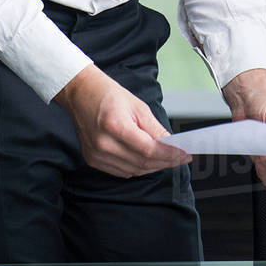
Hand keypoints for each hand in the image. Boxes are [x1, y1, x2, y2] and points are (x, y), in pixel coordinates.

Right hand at [54, 64, 192, 177]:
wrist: (81, 94)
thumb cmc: (109, 95)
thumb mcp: (138, 107)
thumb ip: (155, 129)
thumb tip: (172, 145)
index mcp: (115, 126)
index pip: (149, 149)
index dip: (170, 155)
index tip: (185, 154)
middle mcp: (103, 144)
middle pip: (142, 163)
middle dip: (166, 162)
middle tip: (181, 158)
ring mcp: (96, 154)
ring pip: (134, 170)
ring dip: (154, 167)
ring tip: (169, 160)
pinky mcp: (92, 160)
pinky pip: (121, 172)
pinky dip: (138, 169)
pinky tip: (150, 162)